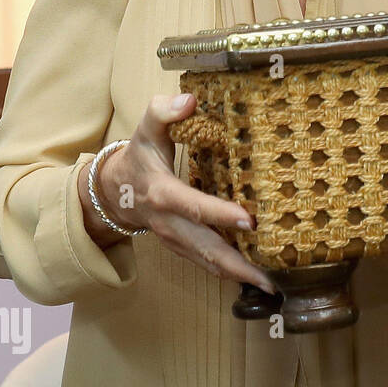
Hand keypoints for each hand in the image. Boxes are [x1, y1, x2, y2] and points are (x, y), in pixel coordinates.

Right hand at [80, 91, 277, 294]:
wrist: (115, 191)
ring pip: (209, 262)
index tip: (250, 220)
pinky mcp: (183, 249)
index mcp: (164, 193)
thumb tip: (189, 101)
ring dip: (240, 275)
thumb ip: (163, 112)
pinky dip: (231, 273)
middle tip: (271, 277)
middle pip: (206, 248)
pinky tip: (258, 279)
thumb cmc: (139, 157)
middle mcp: (171, 223)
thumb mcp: (145, 130)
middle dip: (238, 264)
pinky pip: (208, 264)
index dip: (220, 214)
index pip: (194, 206)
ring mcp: (176, 240)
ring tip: (273, 285)